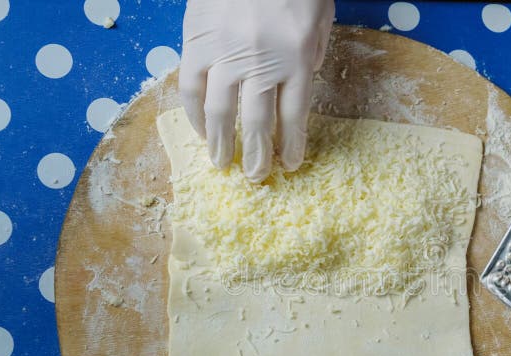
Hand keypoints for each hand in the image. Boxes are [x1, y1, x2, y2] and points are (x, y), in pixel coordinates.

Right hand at [179, 0, 334, 180]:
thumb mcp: (319, 22)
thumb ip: (308, 60)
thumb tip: (291, 98)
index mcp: (297, 59)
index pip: (294, 117)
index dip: (290, 147)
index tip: (288, 165)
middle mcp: (261, 62)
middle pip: (257, 123)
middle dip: (256, 156)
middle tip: (254, 177)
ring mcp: (225, 53)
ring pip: (220, 112)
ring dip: (220, 143)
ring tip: (221, 164)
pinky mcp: (196, 41)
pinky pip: (191, 87)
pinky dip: (195, 113)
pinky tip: (201, 130)